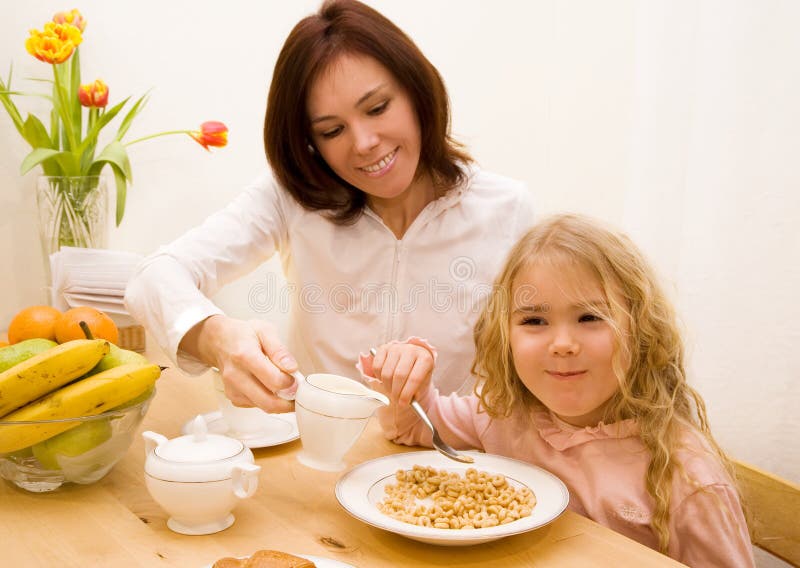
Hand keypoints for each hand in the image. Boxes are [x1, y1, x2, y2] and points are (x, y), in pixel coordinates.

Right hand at [181, 315, 296, 412]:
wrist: (219, 341)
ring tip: (285, 387)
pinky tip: (270, 388)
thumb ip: (279, 350)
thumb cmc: (242, 334)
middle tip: (298, 392)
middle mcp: (236, 376)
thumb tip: (292, 368)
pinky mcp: (233, 397)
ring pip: (264, 406)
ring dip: (279, 402)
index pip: (274, 380)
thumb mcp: (264, 330)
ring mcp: (232, 389)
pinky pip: (256, 406)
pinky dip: (268, 401)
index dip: (291, 383)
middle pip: (268, 402)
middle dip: (289, 402)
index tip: (296, 378)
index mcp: (245, 356)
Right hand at [370, 343, 433, 405]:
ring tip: (392, 390)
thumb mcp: (421, 385)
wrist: (411, 363)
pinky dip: (379, 377)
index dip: (407, 393)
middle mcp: (412, 349)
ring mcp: (397, 347)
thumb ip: (414, 394)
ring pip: (386, 373)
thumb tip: (403, 402)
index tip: (403, 403)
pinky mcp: (384, 348)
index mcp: (425, 358)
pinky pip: (377, 367)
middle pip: (399, 375)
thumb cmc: (417, 376)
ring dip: (387, 386)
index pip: (415, 378)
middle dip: (396, 392)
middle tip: (395, 400)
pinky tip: (386, 379)